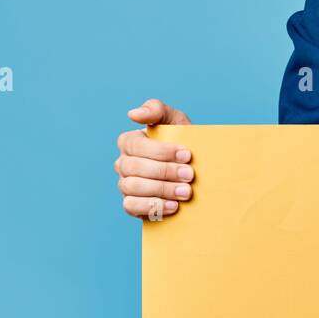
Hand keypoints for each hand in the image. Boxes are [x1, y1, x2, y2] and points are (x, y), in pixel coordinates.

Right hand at [114, 98, 192, 218]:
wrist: (195, 172)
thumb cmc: (182, 142)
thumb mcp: (175, 121)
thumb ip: (156, 110)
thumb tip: (132, 113)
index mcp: (130, 142)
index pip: (135, 144)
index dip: (161, 151)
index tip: (187, 154)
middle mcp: (123, 163)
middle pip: (134, 167)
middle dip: (165, 171)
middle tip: (190, 175)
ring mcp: (125, 184)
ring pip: (132, 187)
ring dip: (162, 190)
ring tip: (186, 192)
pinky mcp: (131, 204)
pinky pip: (132, 206)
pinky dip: (153, 206)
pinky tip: (174, 206)